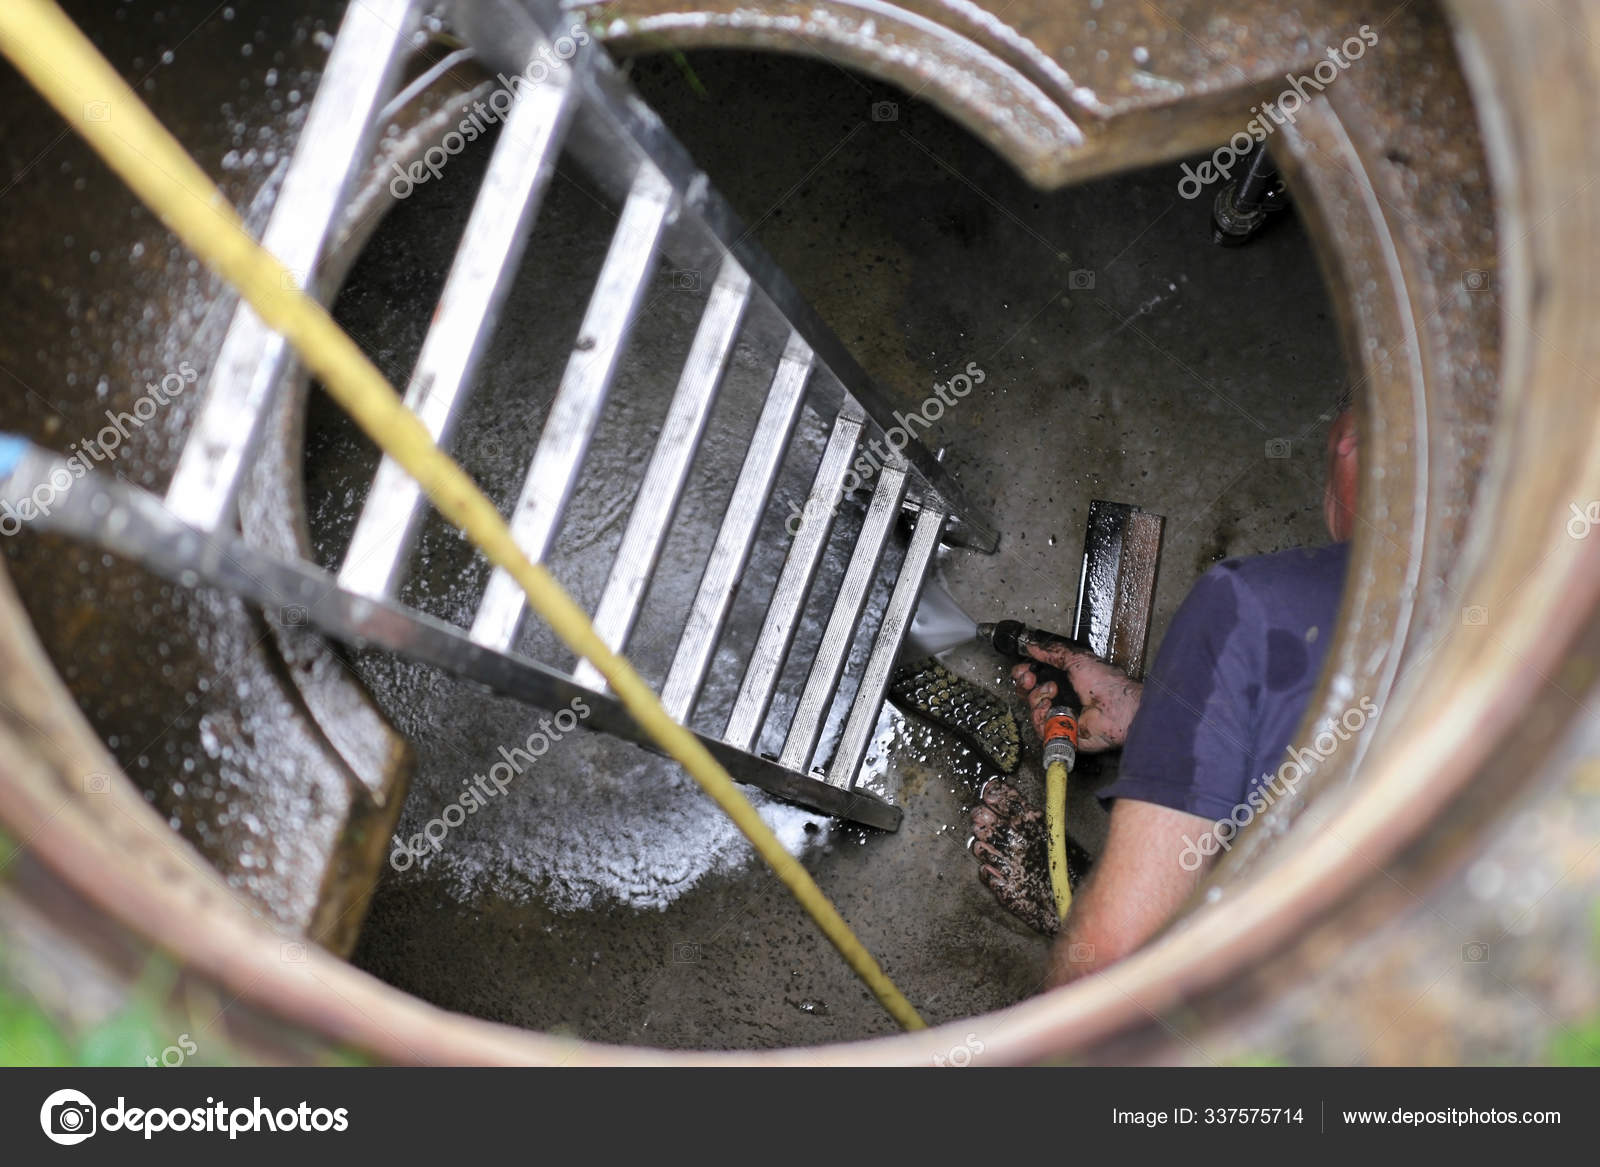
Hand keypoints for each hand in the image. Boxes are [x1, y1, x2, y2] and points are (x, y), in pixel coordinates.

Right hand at [1011, 642, 1140, 751]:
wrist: (1118, 707)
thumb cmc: (1107, 684)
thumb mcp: (1078, 659)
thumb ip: (1053, 651)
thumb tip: (1034, 646)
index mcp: (1065, 681)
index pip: (1036, 678)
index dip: (1025, 673)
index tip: (1025, 668)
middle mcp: (1061, 699)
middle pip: (1028, 693)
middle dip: (1025, 683)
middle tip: (1030, 678)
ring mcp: (1060, 716)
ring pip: (1032, 709)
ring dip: (1037, 697)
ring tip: (1051, 692)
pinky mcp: (1060, 733)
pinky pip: (1039, 726)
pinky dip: (1040, 714)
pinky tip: (1050, 706)